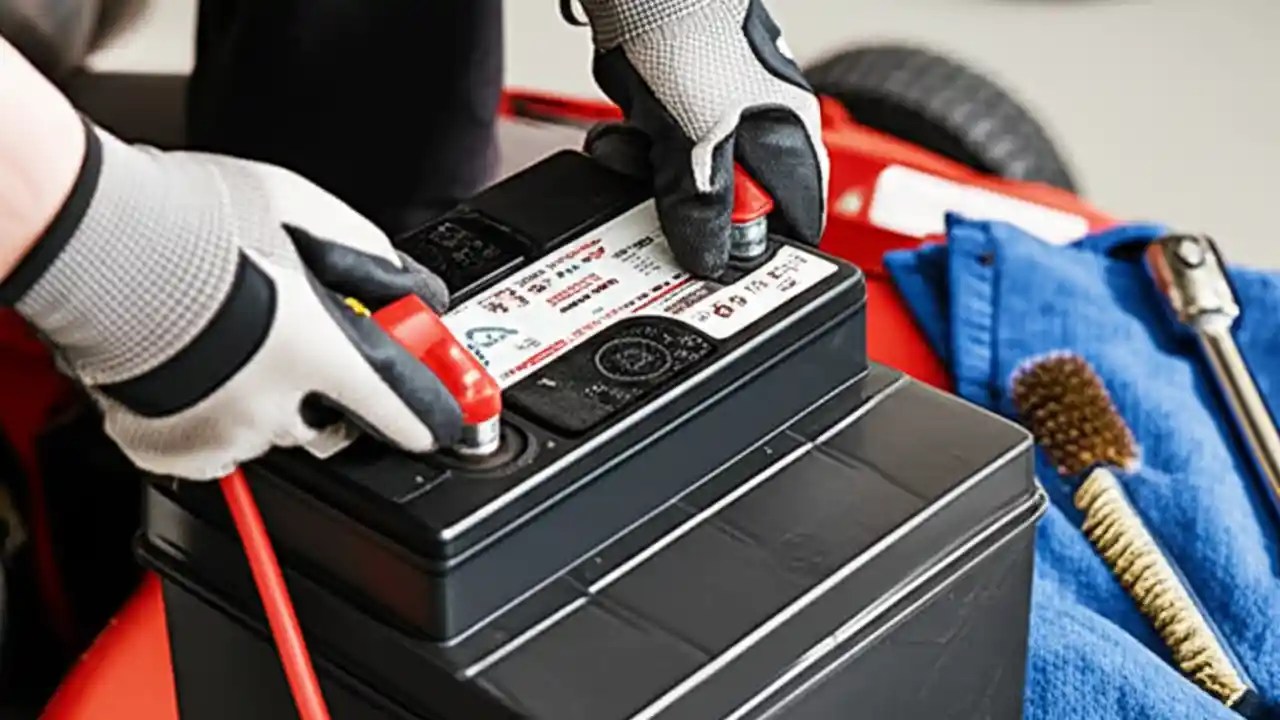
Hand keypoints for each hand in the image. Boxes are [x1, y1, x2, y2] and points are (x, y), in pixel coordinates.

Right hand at [0, 122, 462, 479]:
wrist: (96, 244)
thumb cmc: (192, 221)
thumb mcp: (303, 210)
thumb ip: (365, 252)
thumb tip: (403, 281)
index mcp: (318, 353)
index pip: (392, 405)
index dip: (420, 418)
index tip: (431, 428)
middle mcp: (275, 405)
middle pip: (324, 423)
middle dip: (318, 394)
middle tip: (286, 346)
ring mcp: (220, 433)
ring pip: (262, 433)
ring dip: (257, 400)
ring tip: (225, 343)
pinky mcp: (171, 448)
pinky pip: (208, 450)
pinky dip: (206, 418)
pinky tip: (193, 371)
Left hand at [578, 0, 828, 276]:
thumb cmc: (689, 36)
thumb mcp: (697, 147)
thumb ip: (704, 212)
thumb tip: (710, 261)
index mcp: (791, 142)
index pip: (798, 224)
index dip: (761, 253)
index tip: (723, 266)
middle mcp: (760, 130)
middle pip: (731, 209)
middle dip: (689, 213)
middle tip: (667, 205)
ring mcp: (716, 117)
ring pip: (685, 184)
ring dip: (652, 180)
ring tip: (639, 156)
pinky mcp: (676, 106)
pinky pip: (656, 154)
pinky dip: (634, 152)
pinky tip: (625, 137)